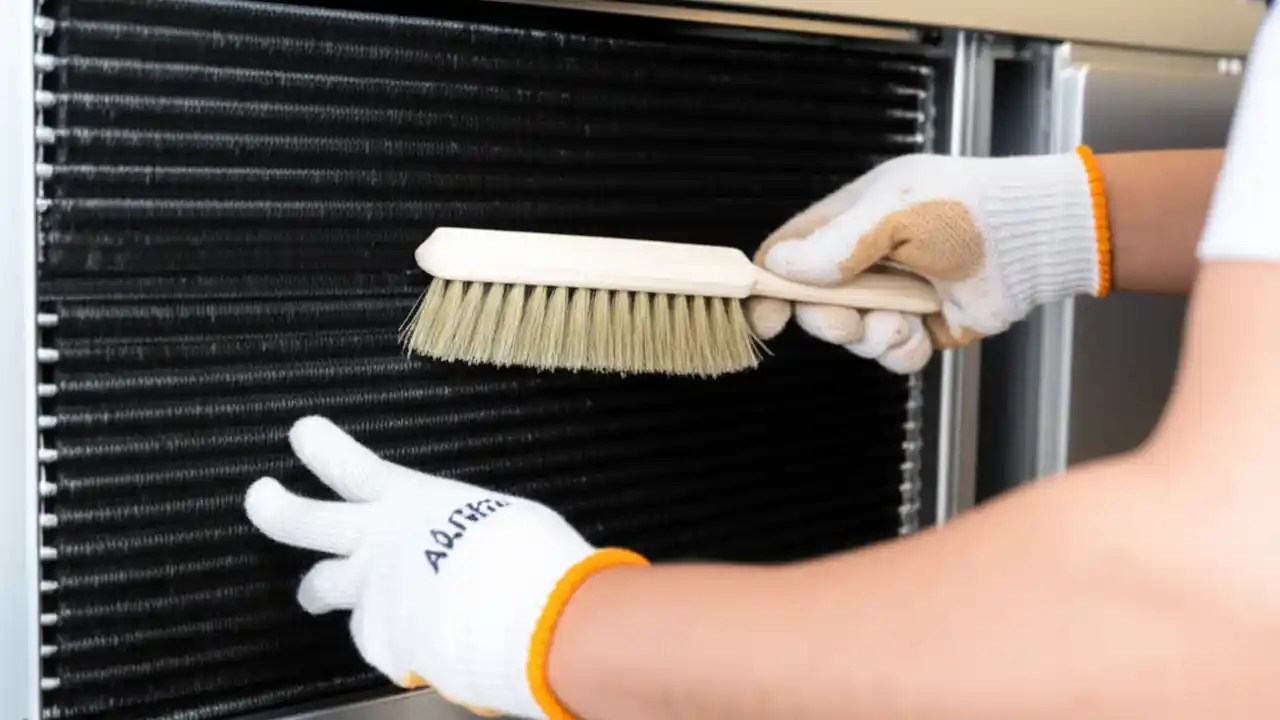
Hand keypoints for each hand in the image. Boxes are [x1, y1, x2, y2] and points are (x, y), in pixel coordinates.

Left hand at [244, 416, 646, 718]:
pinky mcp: (380, 641)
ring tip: (313, 596)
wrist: (521, 612)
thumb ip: (470, 530)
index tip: (301, 433)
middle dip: (275, 507)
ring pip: (323, 587)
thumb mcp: (502, 519)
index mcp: (412, 501)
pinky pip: (379, 641)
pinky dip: (395, 643)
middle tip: (260, 496)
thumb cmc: (527, 554)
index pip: (350, 466)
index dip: (321, 448)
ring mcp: (371, 593)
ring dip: (318, 590)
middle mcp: (378, 543)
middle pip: (304, 520)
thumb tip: (476, 547)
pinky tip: (421, 646)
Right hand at [747, 149, 1109, 372]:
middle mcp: (865, 261)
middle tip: (848, 319)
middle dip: (828, 320)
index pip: (788, 254)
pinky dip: (902, 351)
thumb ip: (836, 242)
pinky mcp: (920, 328)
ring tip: (904, 317)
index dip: (770, 286)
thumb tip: (783, 268)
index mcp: (849, 221)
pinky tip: (922, 329)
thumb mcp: (895, 212)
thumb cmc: (970, 208)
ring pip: (853, 336)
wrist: (1033, 242)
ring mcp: (893, 296)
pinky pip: (891, 356)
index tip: (766, 314)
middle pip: (813, 305)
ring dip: (873, 335)